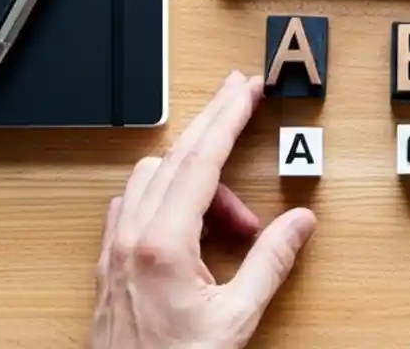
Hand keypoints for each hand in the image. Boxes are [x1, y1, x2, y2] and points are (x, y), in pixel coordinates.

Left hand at [91, 71, 316, 348]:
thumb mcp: (236, 318)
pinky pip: (134, 204)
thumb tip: (300, 222)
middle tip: (239, 94)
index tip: (245, 90)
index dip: (228, 118)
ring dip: (194, 178)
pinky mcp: (109, 263)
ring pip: (152, 178)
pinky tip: (191, 222)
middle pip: (175, 156)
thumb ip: (270, 263)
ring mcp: (114, 248)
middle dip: (212, 122)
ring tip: (235, 219)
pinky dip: (166, 196)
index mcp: (162, 244)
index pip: (201, 161)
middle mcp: (131, 237)